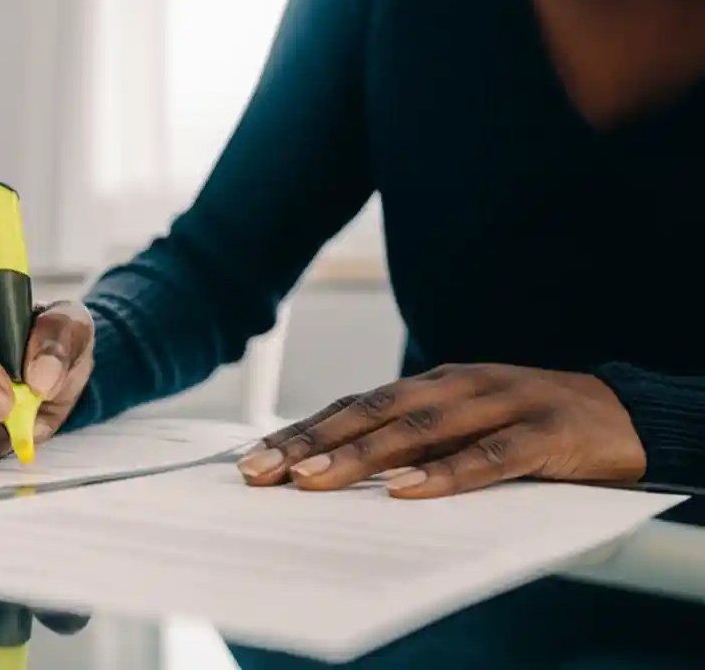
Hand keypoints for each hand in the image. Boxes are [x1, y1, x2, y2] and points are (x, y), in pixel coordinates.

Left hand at [236, 364, 646, 497]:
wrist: (625, 415)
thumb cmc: (527, 425)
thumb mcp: (462, 427)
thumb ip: (410, 445)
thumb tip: (333, 475)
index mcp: (432, 384)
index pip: (354, 406)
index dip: (302, 431)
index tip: (252, 461)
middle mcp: (457, 386)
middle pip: (373, 411)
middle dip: (312, 441)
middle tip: (263, 472)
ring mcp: (501, 404)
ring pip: (419, 429)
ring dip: (361, 455)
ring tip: (313, 479)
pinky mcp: (545, 434)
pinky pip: (490, 456)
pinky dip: (446, 474)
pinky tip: (408, 492)